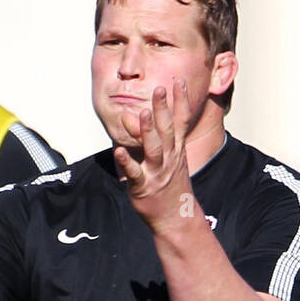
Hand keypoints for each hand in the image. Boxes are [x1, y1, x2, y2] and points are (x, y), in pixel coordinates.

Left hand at [113, 78, 196, 231]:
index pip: (181, 122)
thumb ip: (148, 137)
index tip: (178, 81)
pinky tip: (118, 151)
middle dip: (164, 110)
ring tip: (143, 114)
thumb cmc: (169, 186)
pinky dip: (126, 162)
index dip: (180, 102)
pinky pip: (134, 172)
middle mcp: (169, 158)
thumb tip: (132, 115)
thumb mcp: (165, 159)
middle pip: (167, 130)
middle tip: (160, 89)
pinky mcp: (143, 187)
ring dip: (147, 132)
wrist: (176, 218)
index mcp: (176, 150)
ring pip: (154, 149)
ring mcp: (157, 172)